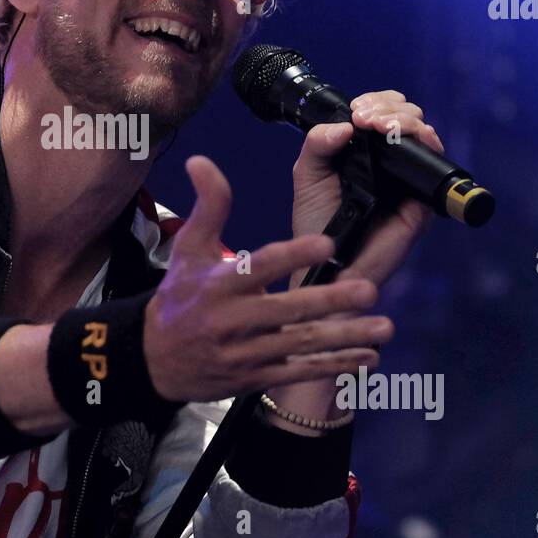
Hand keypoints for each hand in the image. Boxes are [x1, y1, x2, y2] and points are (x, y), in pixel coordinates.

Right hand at [143, 156, 393, 403]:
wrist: (154, 359)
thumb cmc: (179, 296)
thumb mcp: (189, 248)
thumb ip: (208, 205)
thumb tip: (201, 159)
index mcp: (220, 284)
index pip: (260, 266)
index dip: (293, 255)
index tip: (327, 242)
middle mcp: (232, 321)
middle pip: (288, 310)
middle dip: (331, 301)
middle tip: (370, 288)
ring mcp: (246, 353)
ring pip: (301, 344)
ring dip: (345, 337)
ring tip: (383, 327)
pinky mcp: (256, 378)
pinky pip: (301, 372)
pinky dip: (336, 366)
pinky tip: (368, 358)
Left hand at [290, 90, 444, 287]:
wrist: (326, 261)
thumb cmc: (316, 222)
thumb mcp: (308, 174)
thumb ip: (317, 144)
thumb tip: (344, 124)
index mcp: (366, 152)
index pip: (383, 113)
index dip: (375, 102)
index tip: (356, 110)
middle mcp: (391, 163)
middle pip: (407, 117)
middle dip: (389, 108)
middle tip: (364, 118)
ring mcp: (409, 181)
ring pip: (424, 135)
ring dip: (404, 120)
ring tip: (377, 126)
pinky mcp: (421, 201)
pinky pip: (434, 169)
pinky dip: (424, 146)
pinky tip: (399, 140)